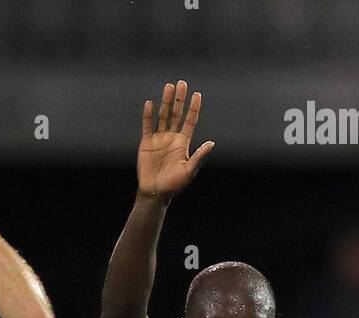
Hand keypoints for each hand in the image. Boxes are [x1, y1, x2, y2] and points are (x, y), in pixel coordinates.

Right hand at [138, 80, 213, 198]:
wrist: (155, 193)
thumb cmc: (174, 185)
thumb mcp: (189, 170)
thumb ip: (199, 156)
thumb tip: (212, 143)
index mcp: (183, 143)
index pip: (189, 121)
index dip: (193, 108)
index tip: (197, 94)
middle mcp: (171, 138)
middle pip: (176, 114)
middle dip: (179, 99)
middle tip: (182, 83)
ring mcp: (159, 139)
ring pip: (163, 116)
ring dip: (166, 102)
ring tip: (169, 86)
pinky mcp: (146, 143)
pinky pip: (147, 126)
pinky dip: (148, 115)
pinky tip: (150, 103)